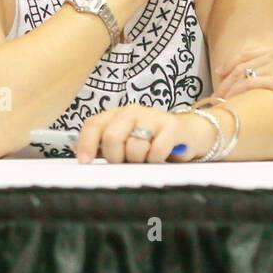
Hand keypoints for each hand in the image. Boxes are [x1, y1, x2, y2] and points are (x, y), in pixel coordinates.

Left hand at [75, 104, 214, 163]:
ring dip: (138, 160)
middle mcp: (132, 111)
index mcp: (116, 114)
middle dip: (116, 156)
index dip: (87, 144)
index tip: (86, 161)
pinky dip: (155, 160)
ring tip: (146, 157)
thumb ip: (105, 146)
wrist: (189, 132)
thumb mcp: (126, 140)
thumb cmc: (153, 139)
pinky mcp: (171, 126)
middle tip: (125, 161)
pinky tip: (160, 156)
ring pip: (134, 148)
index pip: (94, 125)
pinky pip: (155, 151)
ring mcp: (152, 116)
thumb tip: (83, 156)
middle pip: (112, 136)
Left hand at [216, 43, 272, 104]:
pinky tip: (229, 101)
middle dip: (226, 76)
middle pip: (242, 63)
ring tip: (219, 99)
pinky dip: (236, 92)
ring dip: (227, 87)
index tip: (224, 69)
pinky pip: (248, 85)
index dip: (234, 61)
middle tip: (216, 88)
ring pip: (241, 74)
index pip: (252, 53)